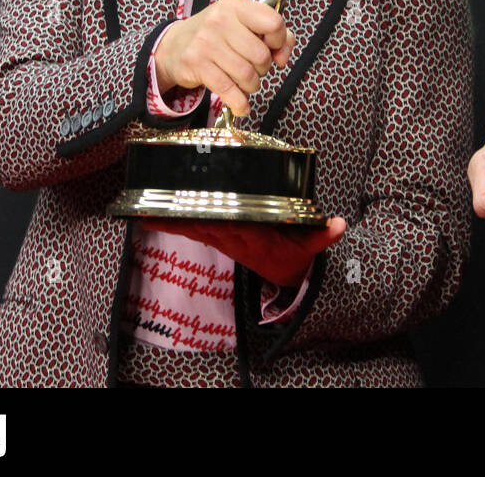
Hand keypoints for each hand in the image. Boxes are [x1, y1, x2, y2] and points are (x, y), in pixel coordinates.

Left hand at [137, 216, 346, 286]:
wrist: (289, 276)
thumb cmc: (297, 254)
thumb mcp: (313, 245)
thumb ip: (325, 235)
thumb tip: (339, 225)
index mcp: (255, 238)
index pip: (232, 227)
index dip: (213, 220)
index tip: (197, 210)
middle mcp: (236, 240)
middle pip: (204, 227)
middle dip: (180, 219)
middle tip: (153, 208)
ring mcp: (227, 241)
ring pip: (196, 229)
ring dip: (172, 222)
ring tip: (145, 212)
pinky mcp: (223, 239)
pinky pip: (197, 231)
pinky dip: (177, 225)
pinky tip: (154, 220)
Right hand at [154, 0, 293, 116]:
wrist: (173, 46)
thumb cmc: (216, 35)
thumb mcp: (242, 24)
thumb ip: (273, 33)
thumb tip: (283, 56)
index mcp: (235, 5)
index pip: (273, 23)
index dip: (279, 41)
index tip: (273, 49)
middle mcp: (220, 20)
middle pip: (261, 55)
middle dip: (263, 68)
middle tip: (254, 67)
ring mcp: (206, 42)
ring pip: (247, 75)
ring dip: (252, 85)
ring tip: (246, 82)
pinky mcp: (196, 64)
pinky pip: (228, 90)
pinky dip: (239, 103)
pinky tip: (242, 107)